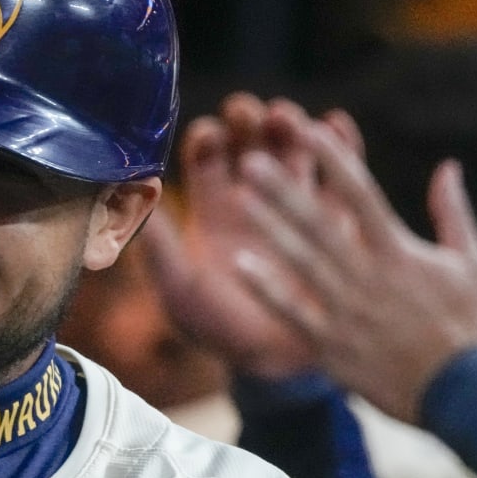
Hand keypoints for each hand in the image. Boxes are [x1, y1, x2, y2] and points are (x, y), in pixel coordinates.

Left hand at [146, 94, 324, 377]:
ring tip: (288, 116)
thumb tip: (132, 202)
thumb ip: (159, 248)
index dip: (206, 140)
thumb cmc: (220, 327)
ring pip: (295, 152)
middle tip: (248, 111)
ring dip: (291, 129)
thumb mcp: (182, 288)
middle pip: (250, 143)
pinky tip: (337, 123)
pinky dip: (342, 148)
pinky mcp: (337, 220)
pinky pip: (343, 178)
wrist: (275, 366)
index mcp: (213, 211)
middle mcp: (254, 200)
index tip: (208, 135)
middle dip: (247, 122)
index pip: (206, 158)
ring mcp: (296, 207)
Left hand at [232, 115, 476, 423]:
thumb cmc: (464, 324)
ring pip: (302, 259)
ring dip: (269, 226)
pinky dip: (268, 289)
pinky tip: (239, 265)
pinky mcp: (331, 343)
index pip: (362, 193)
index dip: (335, 157)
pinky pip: (294, 312)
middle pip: (320, 222)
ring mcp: (346, 309)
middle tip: (250, 155)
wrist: (458, 395)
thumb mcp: (470, 263)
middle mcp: (368, 275)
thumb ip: (453, 212)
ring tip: (237, 195)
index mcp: (398, 251)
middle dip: (285, 187)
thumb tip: (449, 166)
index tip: (310, 125)